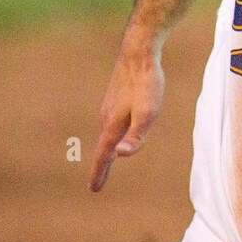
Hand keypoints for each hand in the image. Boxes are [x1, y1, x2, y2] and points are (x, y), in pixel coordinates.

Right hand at [89, 44, 164, 191]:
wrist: (139, 52)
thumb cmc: (146, 84)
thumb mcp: (148, 113)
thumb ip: (136, 135)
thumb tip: (120, 155)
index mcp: (113, 125)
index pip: (104, 156)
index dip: (100, 173)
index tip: (93, 189)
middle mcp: (106, 117)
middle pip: (104, 148)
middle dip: (101, 166)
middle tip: (96, 184)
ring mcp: (110, 107)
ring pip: (107, 134)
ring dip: (106, 151)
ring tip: (107, 163)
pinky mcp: (116, 98)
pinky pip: (112, 123)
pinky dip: (111, 136)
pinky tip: (116, 133)